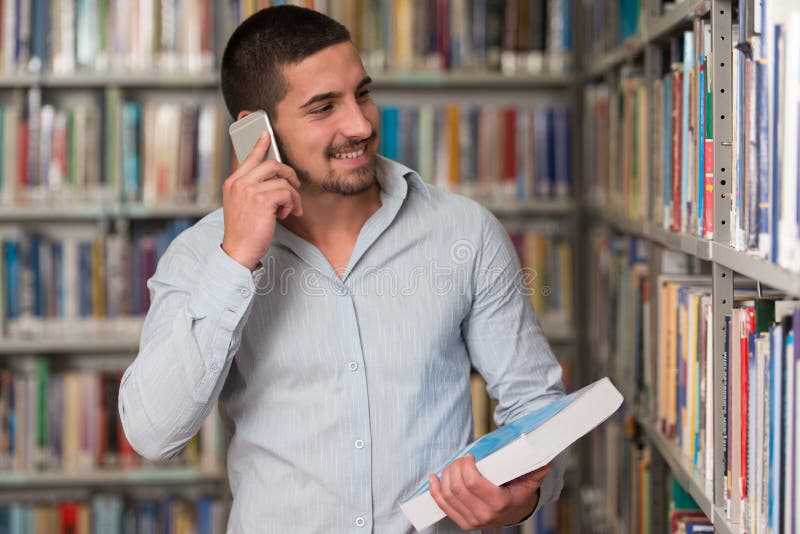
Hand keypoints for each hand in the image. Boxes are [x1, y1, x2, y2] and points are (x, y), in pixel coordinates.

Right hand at [221, 130, 302, 269]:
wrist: (238, 251)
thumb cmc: (244, 232)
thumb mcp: (243, 206)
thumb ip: (253, 190)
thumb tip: (275, 180)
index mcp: (232, 183)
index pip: (248, 158)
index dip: (260, 145)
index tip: (267, 133)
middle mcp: (239, 183)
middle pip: (271, 164)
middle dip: (288, 174)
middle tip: (295, 187)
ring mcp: (249, 190)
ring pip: (282, 180)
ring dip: (292, 196)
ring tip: (289, 210)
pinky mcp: (262, 199)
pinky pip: (287, 193)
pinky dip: (291, 204)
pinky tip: (285, 215)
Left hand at [429, 455, 550, 530]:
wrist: (514, 514)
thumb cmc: (518, 494)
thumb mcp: (528, 482)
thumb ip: (535, 471)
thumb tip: (545, 463)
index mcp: (499, 503)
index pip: (472, 482)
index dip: (466, 466)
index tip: (470, 456)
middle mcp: (483, 515)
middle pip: (457, 487)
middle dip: (455, 467)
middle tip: (462, 459)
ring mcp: (471, 520)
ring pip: (448, 494)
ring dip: (446, 476)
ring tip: (453, 466)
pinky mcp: (462, 522)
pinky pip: (442, 505)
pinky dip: (434, 491)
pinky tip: (434, 478)